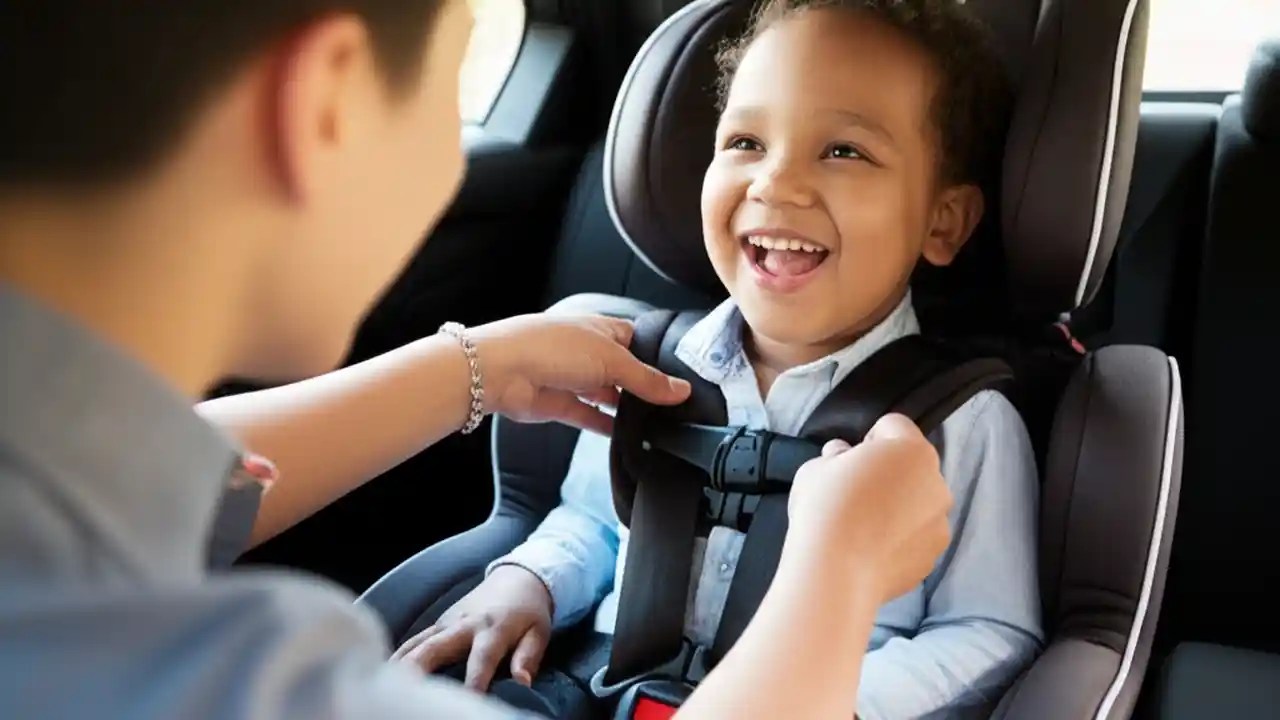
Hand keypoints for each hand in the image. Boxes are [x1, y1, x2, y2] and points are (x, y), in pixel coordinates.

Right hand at [392, 565, 553, 690]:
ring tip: (384, 685)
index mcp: (493, 629)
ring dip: (401, 664)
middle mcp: (465, 625)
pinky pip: (415, 639)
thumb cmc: (529, 611)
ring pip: (417, 643)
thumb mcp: (538, 632)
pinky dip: (400, 654)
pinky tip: (386, 671)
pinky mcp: (439, 622)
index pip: (481, 659)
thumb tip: (523, 682)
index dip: (473, 681)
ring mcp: (447, 622)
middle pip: (435, 648)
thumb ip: (528, 657)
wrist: (518, 577)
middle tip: (405, 691)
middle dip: (418, 670)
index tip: (468, 701)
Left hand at [470, 313, 690, 434]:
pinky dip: (605, 426)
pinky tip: (627, 437)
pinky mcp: (559, 404)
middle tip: (674, 407)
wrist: (501, 370)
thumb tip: (681, 391)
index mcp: (601, 329)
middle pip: (624, 371)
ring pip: (607, 395)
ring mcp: (573, 378)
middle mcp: (587, 351)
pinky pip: (589, 416)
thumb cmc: (551, 347)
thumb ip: (647, 380)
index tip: (682, 378)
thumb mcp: (612, 360)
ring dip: (626, 409)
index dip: (658, 356)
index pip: (638, 340)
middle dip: (643, 386)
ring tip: (656, 425)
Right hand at [786, 414, 951, 604]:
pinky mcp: (933, 556)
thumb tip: (843, 458)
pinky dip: (900, 539)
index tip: (849, 460)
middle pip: (911, 466)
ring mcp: (939, 523)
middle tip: (854, 493)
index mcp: (912, 450)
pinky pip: (917, 537)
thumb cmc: (825, 508)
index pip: (893, 426)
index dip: (868, 439)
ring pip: (918, 503)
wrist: (835, 572)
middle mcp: (937, 483)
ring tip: (862, 526)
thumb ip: (836, 456)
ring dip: (897, 507)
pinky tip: (870, 549)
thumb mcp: (816, 468)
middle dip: (888, 473)